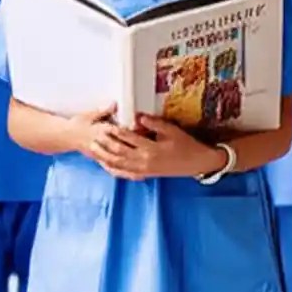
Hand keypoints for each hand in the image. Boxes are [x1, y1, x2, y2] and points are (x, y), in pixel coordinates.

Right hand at [71, 103, 135, 170]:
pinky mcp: (96, 158)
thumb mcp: (89, 115)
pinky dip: (118, 168)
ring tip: (138, 161)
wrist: (66, 136)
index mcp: (98, 129)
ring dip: (125, 160)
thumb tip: (114, 104)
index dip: (125, 132)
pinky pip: (108, 165)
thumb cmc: (78, 123)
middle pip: (115, 146)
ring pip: (112, 158)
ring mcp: (97, 152)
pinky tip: (127, 170)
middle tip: (142, 149)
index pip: (113, 131)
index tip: (137, 132)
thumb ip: (103, 111)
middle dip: (128, 148)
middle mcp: (98, 142)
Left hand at [97, 114, 222, 180]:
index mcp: (151, 149)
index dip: (116, 131)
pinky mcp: (145, 174)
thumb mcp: (172, 130)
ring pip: (119, 164)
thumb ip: (154, 123)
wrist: (196, 163)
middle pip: (119, 152)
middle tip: (96, 134)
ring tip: (95, 148)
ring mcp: (144, 170)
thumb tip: (138, 116)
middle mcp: (144, 162)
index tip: (106, 123)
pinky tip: (106, 164)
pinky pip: (125, 173)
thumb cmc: (186, 145)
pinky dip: (114, 169)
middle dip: (106, 143)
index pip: (128, 138)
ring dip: (106, 156)